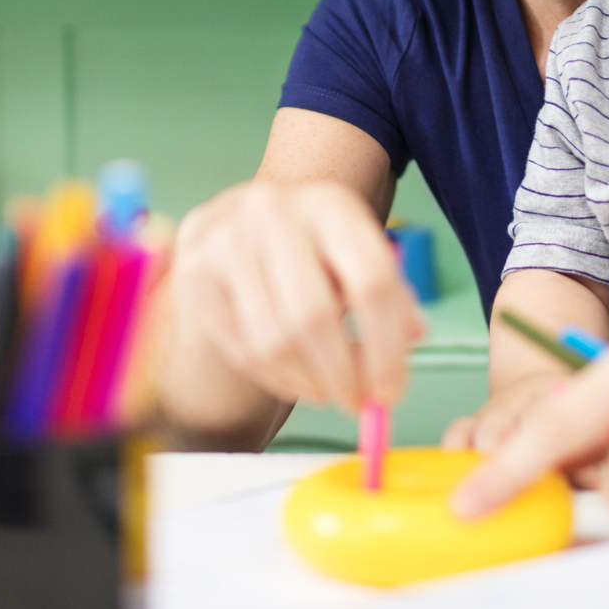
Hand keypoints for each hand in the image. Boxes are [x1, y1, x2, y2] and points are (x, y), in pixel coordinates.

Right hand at [170, 179, 423, 410]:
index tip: (392, 392)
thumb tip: (414, 337)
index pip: (370, 281)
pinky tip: (295, 378)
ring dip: (308, 382)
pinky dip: (275, 379)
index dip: (386, 347)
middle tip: (358, 404)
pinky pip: (241, 348)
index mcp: (330, 204)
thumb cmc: (314, 249)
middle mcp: (273, 211)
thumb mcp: (358, 255)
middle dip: (342, 375)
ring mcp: (225, 240)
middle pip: (315, 316)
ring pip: (273, 340)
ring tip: (328, 390)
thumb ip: (391, 296)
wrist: (241, 223)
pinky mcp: (194, 274)